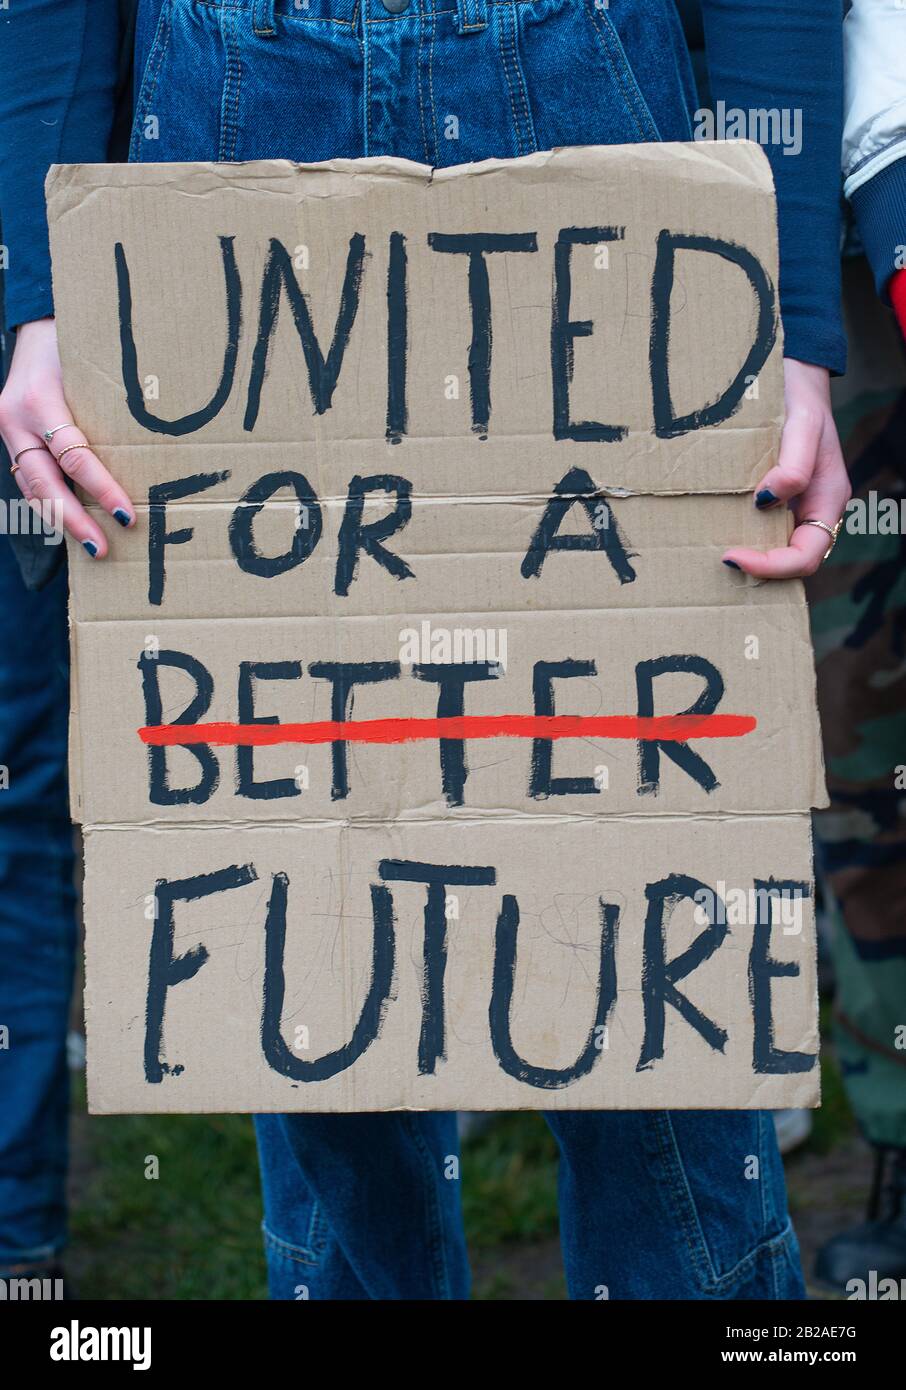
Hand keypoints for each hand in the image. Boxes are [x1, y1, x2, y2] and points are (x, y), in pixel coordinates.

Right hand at [0, 316, 133, 556]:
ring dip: (62, 521)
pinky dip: (52, 505)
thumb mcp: (92, 368)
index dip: (102, 489)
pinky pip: (30, 481)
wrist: (36, 328)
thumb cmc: (74, 343)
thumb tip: (162, 447)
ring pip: (33, 489)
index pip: (73, 458)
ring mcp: (8, 432)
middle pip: (45, 484)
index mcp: (39, 400)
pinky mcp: (11, 439)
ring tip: (92, 547)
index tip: (128, 515)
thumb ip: (113, 407)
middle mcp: (16, 420)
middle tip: (103, 549)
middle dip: (75, 520)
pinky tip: (75, 525)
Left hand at [722, 358, 850, 578]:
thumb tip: (767, 501)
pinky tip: (716, 530)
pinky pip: (762, 528)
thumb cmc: (800, 397)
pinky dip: (743, 535)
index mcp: (827, 500)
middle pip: (792, 561)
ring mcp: (795, 503)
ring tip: (714, 550)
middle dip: (759, 568)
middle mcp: (813, 508)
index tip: (730, 555)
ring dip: (751, 555)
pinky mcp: (774, 495)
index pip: (806, 556)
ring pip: (776, 548)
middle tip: (720, 558)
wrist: (790, 374)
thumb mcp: (803, 426)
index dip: (772, 566)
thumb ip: (794, 466)